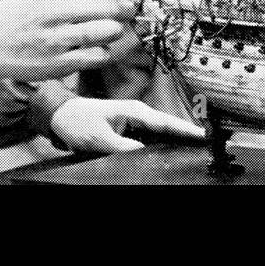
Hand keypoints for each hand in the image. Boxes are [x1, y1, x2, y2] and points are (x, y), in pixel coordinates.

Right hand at [0, 0, 168, 85]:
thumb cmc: (21, 13)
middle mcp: (61, 9)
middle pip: (118, 7)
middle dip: (126, 9)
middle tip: (115, 11)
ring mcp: (60, 38)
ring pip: (112, 32)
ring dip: (113, 31)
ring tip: (93, 29)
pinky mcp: (60, 63)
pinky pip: (100, 56)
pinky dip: (102, 52)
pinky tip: (86, 47)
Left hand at [50, 97, 205, 153]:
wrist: (61, 115)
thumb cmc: (78, 121)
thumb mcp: (99, 138)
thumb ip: (123, 147)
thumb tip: (144, 154)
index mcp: (134, 111)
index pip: (165, 122)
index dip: (185, 130)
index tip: (203, 136)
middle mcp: (137, 115)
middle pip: (167, 128)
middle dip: (184, 136)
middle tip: (203, 146)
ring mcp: (133, 122)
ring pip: (158, 135)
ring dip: (172, 141)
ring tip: (190, 150)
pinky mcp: (127, 131)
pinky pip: (148, 139)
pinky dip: (158, 145)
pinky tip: (166, 153)